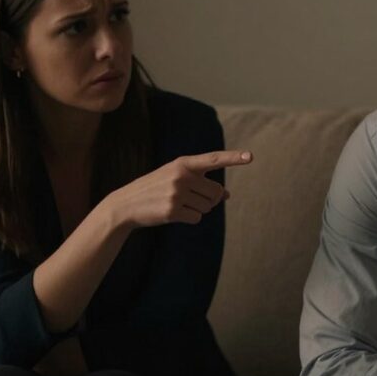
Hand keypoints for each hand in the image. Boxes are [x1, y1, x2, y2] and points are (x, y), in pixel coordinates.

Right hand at [108, 150, 251, 228]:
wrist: (126, 204)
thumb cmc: (156, 189)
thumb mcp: (177, 178)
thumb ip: (201, 182)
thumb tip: (227, 194)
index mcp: (183, 163)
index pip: (213, 159)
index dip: (233, 158)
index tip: (250, 157)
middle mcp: (181, 176)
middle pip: (216, 192)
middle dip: (210, 199)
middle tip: (191, 198)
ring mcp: (176, 193)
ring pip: (208, 207)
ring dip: (198, 209)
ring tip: (178, 203)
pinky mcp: (173, 211)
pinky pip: (197, 218)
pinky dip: (190, 218)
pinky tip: (174, 213)